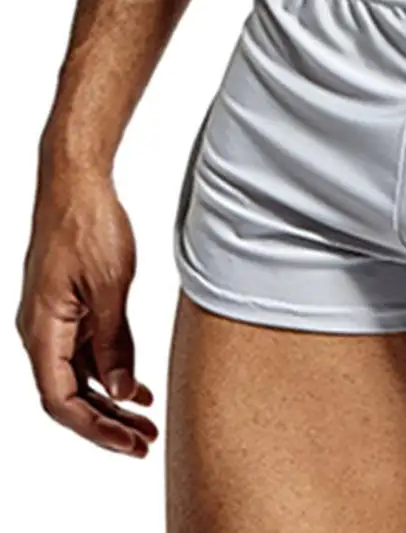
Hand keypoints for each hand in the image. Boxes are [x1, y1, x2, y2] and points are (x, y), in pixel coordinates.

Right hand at [16, 161, 157, 456]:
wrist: (76, 183)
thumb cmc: (88, 225)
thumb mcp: (109, 286)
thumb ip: (113, 341)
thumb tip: (119, 390)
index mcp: (41, 329)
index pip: (60, 400)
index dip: (94, 428)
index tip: (129, 443)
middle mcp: (40, 331)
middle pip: (68, 395)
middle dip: (105, 423)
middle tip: (145, 442)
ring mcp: (53, 319)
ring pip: (77, 376)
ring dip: (109, 400)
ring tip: (145, 421)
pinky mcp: (68, 306)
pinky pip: (83, 351)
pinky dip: (109, 371)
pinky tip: (136, 384)